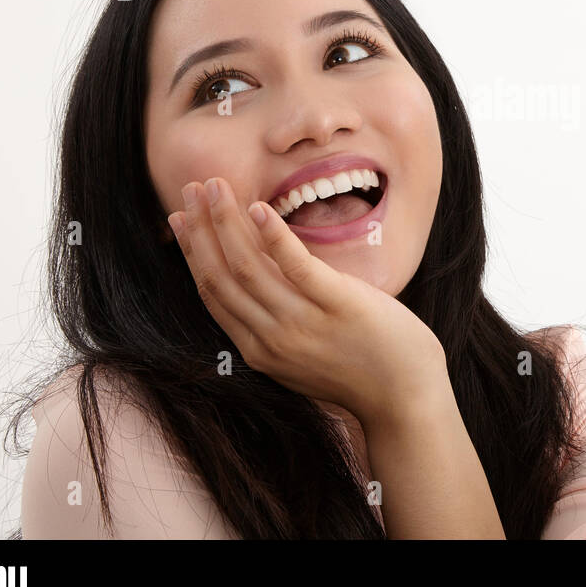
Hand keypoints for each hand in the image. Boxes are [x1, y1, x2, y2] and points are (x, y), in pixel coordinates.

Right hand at [167, 177, 449, 432]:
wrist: (405, 400)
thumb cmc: (362, 371)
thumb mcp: (305, 353)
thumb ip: (280, 322)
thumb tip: (267, 278)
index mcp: (259, 350)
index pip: (213, 293)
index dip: (193, 252)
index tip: (180, 219)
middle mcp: (272, 338)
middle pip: (221, 276)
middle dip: (201, 229)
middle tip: (191, 189)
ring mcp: (303, 323)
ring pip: (249, 267)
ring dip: (227, 222)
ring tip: (216, 186)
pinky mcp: (338, 305)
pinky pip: (297, 266)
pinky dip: (274, 236)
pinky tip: (259, 208)